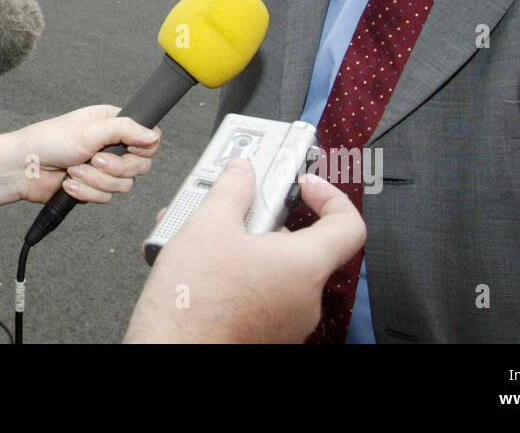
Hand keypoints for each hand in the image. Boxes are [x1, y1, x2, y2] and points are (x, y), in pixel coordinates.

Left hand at [0, 105, 159, 213]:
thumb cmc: (49, 140)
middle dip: (114, 168)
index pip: (149, 138)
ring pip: (124, 185)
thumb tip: (153, 135)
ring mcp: (104, 169)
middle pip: (140, 166)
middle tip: (93, 160)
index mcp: (114, 124)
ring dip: (96, 180)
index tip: (127, 149)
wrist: (23, 168)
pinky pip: (106, 198)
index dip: (142, 148)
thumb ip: (125, 130)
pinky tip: (69, 184)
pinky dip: (86, 192)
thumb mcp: (90, 130)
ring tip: (73, 171)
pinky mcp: (94, 188)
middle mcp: (112, 146)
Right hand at [124, 162, 365, 342]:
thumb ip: (232, 189)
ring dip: (243, 246)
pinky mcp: (263, 334)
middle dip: (264, 221)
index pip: (348, 225)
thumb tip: (241, 172)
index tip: (304, 185)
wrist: (171, 348)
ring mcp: (285, 321)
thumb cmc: (195, 301)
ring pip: (274, 269)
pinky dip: (236, 273)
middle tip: (236, 208)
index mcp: (304, 266)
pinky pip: (259, 293)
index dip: (331, 197)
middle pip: (301, 245)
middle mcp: (304, 298)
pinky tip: (199, 265)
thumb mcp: (208, 224)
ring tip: (203, 235)